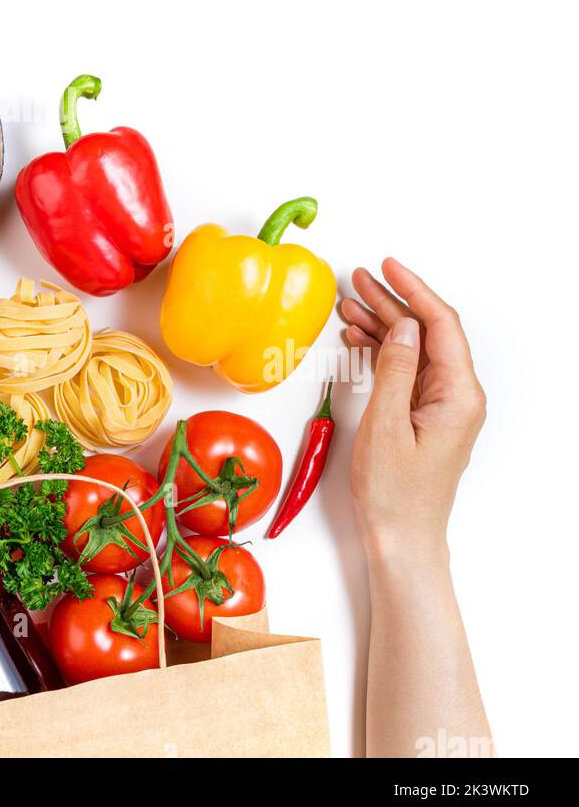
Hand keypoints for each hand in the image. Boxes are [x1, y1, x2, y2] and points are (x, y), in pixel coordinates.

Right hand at [342, 258, 486, 558]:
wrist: (400, 539)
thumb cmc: (395, 493)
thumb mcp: (385, 424)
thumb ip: (394, 369)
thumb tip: (402, 328)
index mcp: (458, 396)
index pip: (441, 326)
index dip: (414, 290)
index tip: (388, 267)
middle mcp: (456, 397)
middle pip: (426, 333)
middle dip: (392, 302)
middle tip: (358, 279)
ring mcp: (441, 407)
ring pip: (413, 350)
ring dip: (382, 325)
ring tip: (349, 304)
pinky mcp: (423, 416)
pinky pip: (405, 371)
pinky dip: (380, 351)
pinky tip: (357, 339)